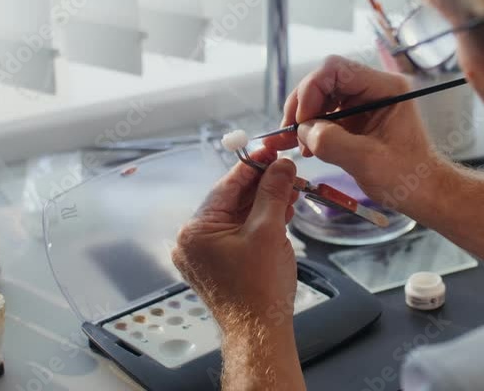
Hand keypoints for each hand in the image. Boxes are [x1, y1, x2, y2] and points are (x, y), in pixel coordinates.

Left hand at [172, 148, 300, 331]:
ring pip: (237, 216)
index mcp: (195, 230)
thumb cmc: (260, 290)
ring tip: (290, 191)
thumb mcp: (269, 231)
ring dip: (264, 203)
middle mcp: (193, 241)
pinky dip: (259, 222)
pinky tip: (281, 212)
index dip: (253, 165)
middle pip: (231, 199)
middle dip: (262, 185)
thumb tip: (280, 165)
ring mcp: (204, 254)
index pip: (226, 185)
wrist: (260, 333)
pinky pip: (238, 233)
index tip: (271, 150)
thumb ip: (273, 192)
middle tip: (287, 171)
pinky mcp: (218, 264)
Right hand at [264, 56, 442, 214]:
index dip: (311, 90)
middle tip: (288, 132)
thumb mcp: (367, 161)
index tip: (300, 120)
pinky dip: (310, 129)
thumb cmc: (407, 178)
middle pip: (325, 80)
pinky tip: (303, 146)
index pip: (337, 70)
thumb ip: (331, 141)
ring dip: (303, 119)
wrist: (423, 194)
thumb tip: (301, 130)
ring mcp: (364, 102)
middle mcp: (374, 88)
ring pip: (321, 97)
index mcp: (386, 88)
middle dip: (302, 105)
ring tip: (292, 143)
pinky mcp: (357, 118)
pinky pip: (325, 114)